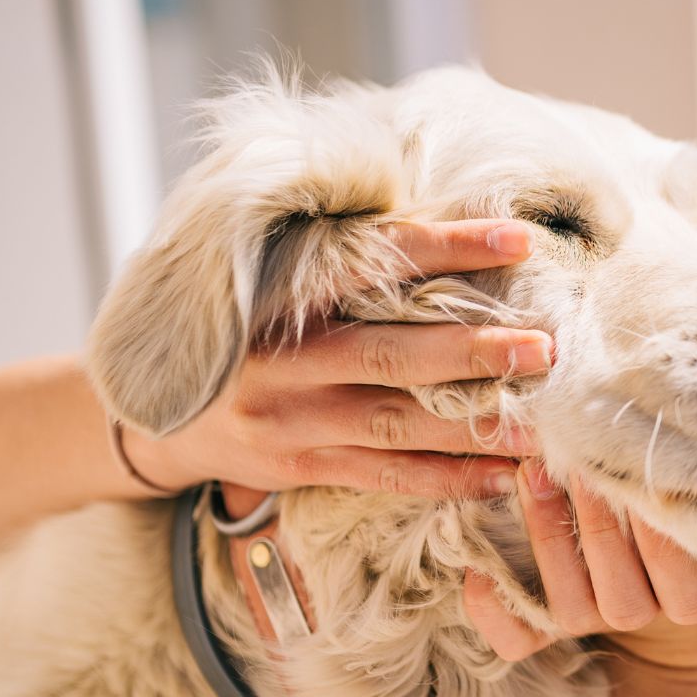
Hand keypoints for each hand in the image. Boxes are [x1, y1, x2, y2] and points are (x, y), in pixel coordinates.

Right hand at [120, 219, 549, 498]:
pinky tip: (503, 477)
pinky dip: (447, 479)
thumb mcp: (267, 278)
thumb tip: (443, 217)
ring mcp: (293, 421)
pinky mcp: (301, 468)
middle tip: (546, 346)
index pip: (375, 262)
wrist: (150, 415)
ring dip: (476, 428)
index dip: (447, 248)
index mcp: (281, 295)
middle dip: (475, 352)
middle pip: (394, 355)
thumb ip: (338, 258)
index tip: (518, 239)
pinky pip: (386, 477)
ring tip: (544, 427)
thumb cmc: (238, 330)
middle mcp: (286, 360)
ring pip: (398, 425)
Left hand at [463, 461, 696, 670]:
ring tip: (534, 472)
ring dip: (546, 537)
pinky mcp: (548, 624)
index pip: (680, 577)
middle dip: (593, 522)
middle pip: (616, 586)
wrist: (679, 618)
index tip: (643, 477)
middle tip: (575, 455)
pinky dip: (493, 612)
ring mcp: (594, 620)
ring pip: (567, 600)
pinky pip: (517, 638)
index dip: (658, 534)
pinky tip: (475, 572)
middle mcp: (644, 614)